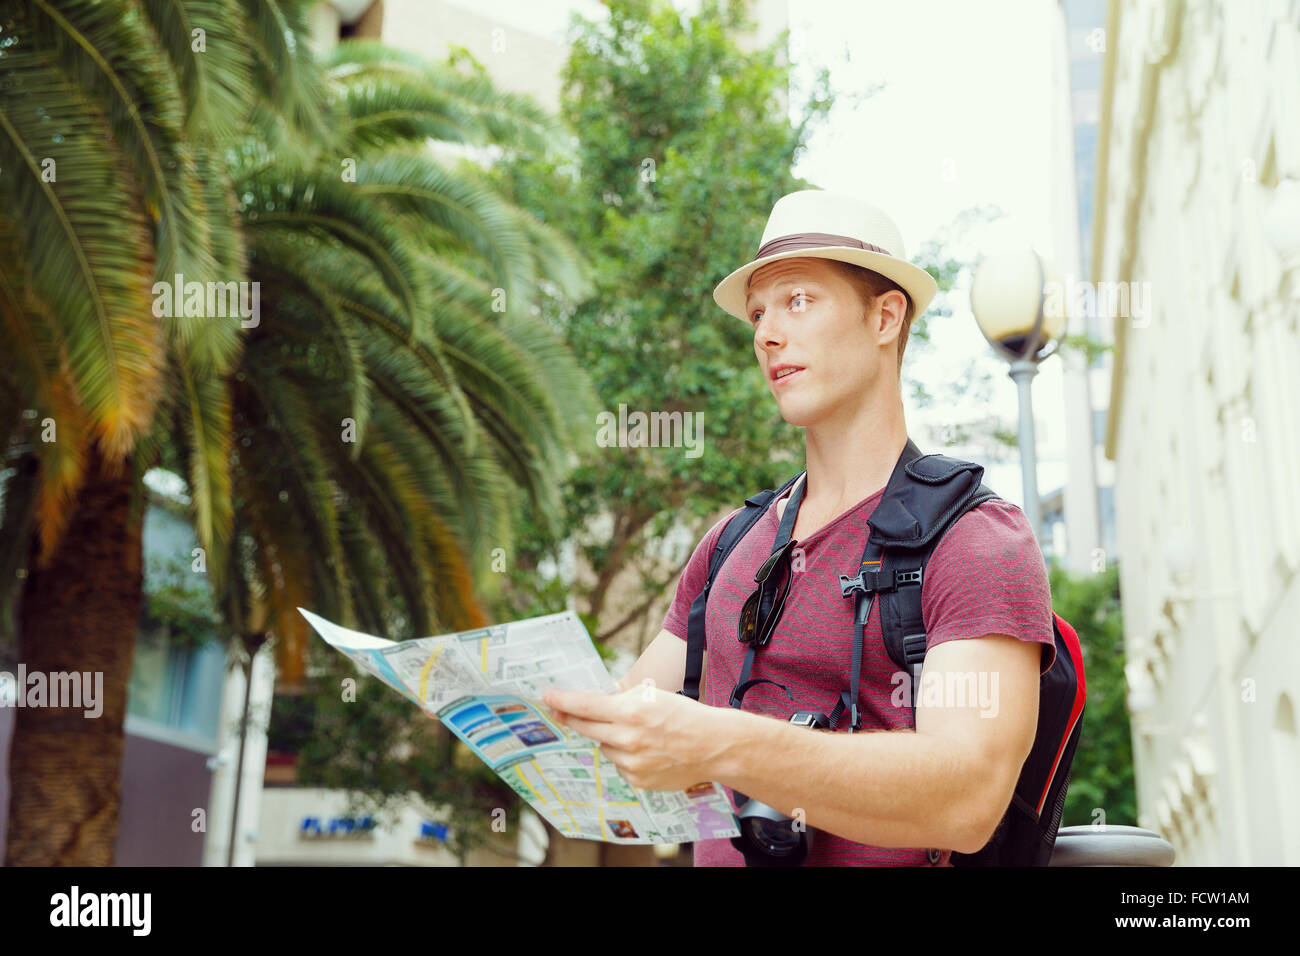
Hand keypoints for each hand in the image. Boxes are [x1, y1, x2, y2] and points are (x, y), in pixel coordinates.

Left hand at [543, 683, 724, 791]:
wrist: (711, 745)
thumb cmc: (682, 714)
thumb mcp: (651, 696)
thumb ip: (620, 700)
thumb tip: (591, 704)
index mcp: (631, 711)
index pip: (586, 706)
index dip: (563, 701)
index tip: (547, 697)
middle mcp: (628, 738)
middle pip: (586, 728)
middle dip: (572, 718)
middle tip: (560, 712)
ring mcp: (631, 762)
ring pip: (604, 747)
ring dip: (610, 739)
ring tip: (636, 734)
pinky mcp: (637, 780)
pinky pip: (618, 765)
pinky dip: (625, 757)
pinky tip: (646, 751)